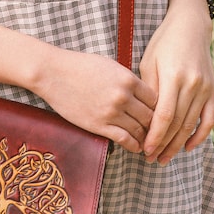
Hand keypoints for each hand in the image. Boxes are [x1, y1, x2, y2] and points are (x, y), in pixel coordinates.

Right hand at [36, 51, 156, 153]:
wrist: (53, 74)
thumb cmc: (79, 66)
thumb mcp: (110, 66)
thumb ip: (127, 80)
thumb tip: (140, 93)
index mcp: (128, 80)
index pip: (156, 99)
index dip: (160, 109)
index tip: (159, 115)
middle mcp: (123, 97)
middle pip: (150, 116)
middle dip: (155, 126)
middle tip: (159, 132)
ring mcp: (111, 112)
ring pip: (139, 130)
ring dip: (146, 138)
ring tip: (149, 143)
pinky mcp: (98, 125)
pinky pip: (124, 139)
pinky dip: (133, 145)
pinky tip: (136, 148)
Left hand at [139, 4, 213, 164]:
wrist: (190, 27)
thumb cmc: (162, 45)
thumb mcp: (147, 63)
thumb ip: (147, 91)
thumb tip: (140, 119)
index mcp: (173, 77)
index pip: (164, 116)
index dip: (155, 136)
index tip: (144, 150)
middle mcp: (193, 85)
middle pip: (178, 124)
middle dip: (163, 145)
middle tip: (151, 160)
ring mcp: (206, 88)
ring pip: (191, 125)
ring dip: (178, 144)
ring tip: (164, 158)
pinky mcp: (213, 90)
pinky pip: (209, 118)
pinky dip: (200, 135)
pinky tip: (188, 147)